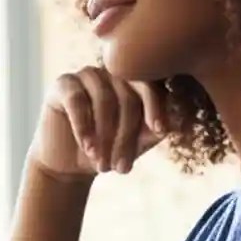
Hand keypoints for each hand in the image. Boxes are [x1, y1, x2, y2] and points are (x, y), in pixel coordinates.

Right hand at [29, 66, 167, 181]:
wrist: (69, 164)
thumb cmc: (108, 150)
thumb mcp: (136, 143)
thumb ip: (155, 129)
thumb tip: (177, 121)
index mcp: (133, 81)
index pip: (149, 87)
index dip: (156, 107)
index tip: (159, 131)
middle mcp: (111, 72)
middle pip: (126, 97)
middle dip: (126, 136)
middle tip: (122, 168)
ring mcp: (86, 75)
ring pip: (103, 100)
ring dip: (105, 136)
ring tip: (102, 165)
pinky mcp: (62, 84)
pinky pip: (77, 100)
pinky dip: (83, 127)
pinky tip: (88, 148)